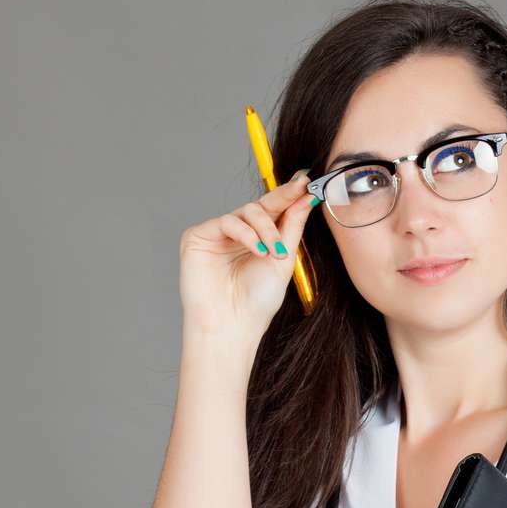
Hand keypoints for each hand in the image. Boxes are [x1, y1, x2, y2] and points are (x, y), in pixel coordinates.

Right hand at [178, 170, 318, 342]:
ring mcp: (218, 235)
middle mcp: (238, 235)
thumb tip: (306, 197)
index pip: (274, 210)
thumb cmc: (257, 302)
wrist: (232, 325)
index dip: (290, 194)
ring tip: (273, 253)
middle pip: (261, 206)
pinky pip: (227, 222)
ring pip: (246, 212)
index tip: (307, 181)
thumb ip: (292, 227)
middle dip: (282, 202)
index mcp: (258, 240)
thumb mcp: (283, 260)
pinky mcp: (199, 236)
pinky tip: (257, 251)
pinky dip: (245, 234)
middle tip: (302, 195)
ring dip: (265, 229)